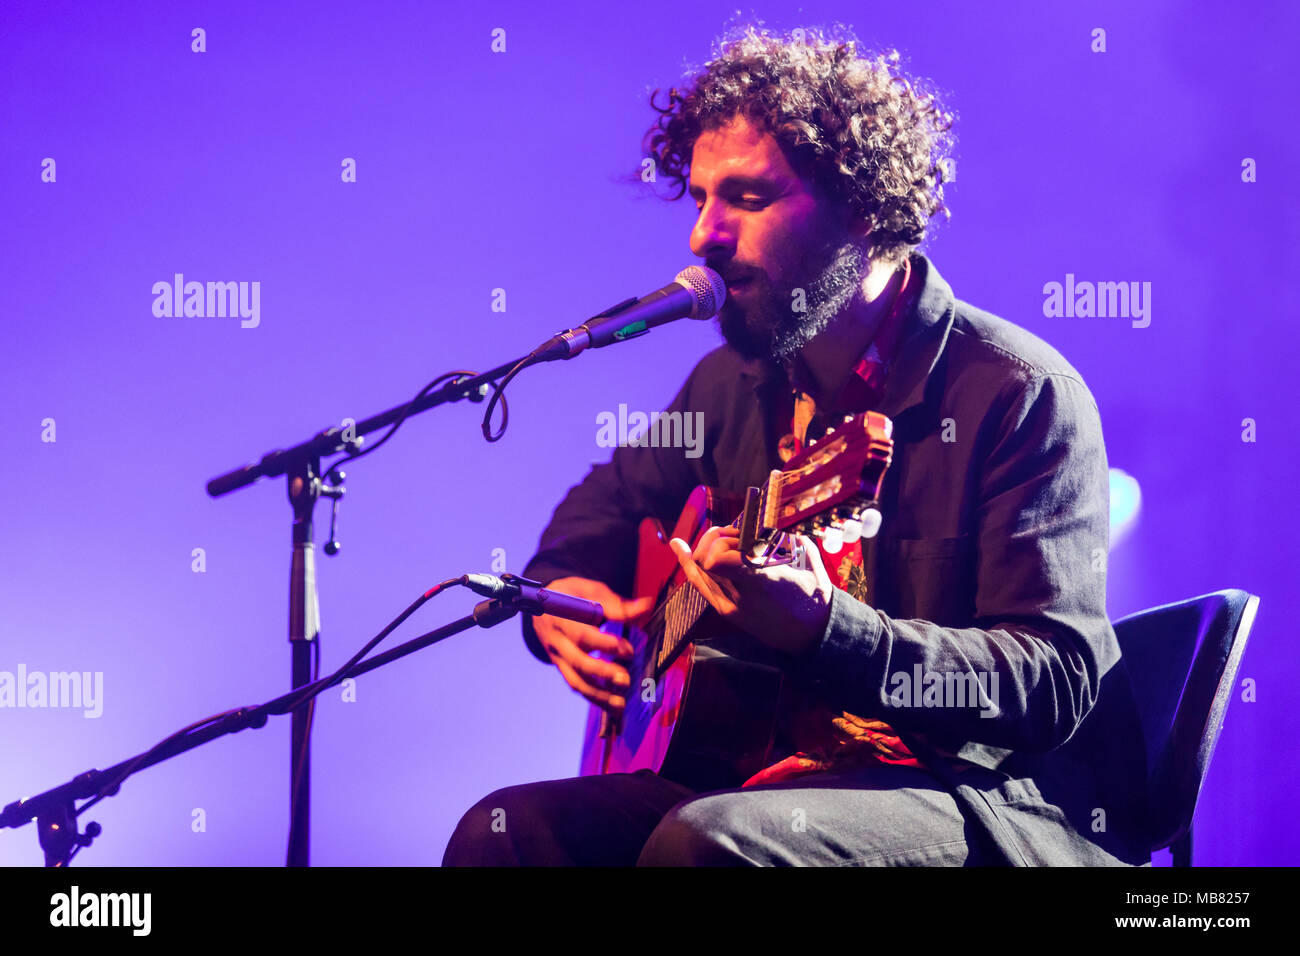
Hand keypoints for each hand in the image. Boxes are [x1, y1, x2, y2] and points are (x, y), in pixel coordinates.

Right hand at [533, 577, 653, 715]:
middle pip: (577, 660)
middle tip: (625, 679)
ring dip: (599, 695)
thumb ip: (617, 604)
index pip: (582, 633)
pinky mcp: (562, 667)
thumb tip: (646, 606)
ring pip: (575, 679)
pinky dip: (595, 698)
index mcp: (562, 615)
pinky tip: (614, 706)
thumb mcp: (591, 591)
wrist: (542, 602)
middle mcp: (556, 638)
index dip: (605, 644)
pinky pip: (577, 685)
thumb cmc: (572, 594)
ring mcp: (557, 655)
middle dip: (602, 673)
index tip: (628, 650)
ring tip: (621, 704)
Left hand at [668, 526, 833, 657]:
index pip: (719, 558)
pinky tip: (678, 546)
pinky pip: (702, 586)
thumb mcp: (809, 561)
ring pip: (700, 570)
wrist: (814, 636)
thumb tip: (775, 528)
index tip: (739, 534)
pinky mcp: (729, 613)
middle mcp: (742, 593)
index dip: (721, 541)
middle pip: (706, 559)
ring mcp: (732, 606)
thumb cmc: (815, 598)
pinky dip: (689, 565)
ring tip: (717, 538)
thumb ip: (791, 540)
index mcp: (762, 579)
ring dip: (704, 548)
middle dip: (714, 539)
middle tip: (732, 535)